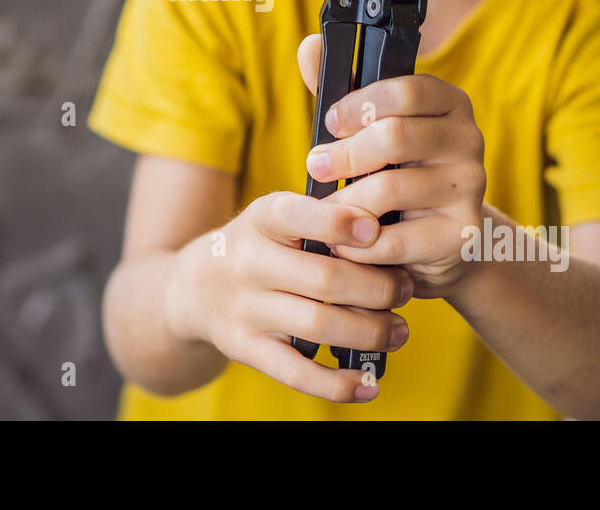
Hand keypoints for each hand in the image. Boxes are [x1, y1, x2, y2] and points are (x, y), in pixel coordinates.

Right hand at [164, 190, 413, 401]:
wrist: (194, 287)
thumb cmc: (260, 244)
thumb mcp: (277, 215)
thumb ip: (324, 215)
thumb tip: (389, 221)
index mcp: (262, 218)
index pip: (300, 216)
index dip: (340, 223)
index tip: (376, 230)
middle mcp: (249, 262)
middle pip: (325, 279)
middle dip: (378, 288)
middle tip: (405, 290)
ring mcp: (246, 309)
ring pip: (319, 326)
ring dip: (370, 332)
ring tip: (397, 331)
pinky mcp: (246, 348)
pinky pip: (296, 372)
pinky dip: (337, 384)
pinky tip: (369, 384)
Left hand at [297, 33, 486, 298]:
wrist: (439, 240)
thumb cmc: (397, 172)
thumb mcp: (372, 130)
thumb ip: (341, 90)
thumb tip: (309, 47)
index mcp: (449, 104)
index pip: (407, 90)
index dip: (360, 105)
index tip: (330, 122)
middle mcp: (469, 140)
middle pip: (395, 136)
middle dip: (344, 154)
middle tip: (315, 166)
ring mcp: (470, 187)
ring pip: (390, 189)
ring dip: (345, 202)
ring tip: (324, 210)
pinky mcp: (462, 233)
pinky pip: (394, 239)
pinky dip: (359, 243)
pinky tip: (346, 242)